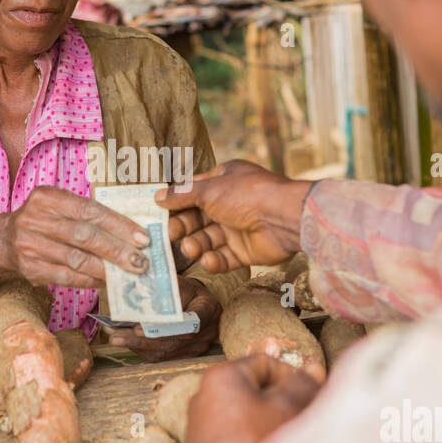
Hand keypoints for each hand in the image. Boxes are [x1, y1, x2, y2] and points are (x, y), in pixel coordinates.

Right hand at [0, 186, 151, 288]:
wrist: (4, 239)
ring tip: (128, 273)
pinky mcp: (29, 268)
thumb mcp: (58, 206)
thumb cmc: (44, 221)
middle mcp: (35, 219)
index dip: (119, 225)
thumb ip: (87, 213)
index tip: (143, 238)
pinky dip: (89, 280)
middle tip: (140, 261)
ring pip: (76, 259)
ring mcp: (29, 245)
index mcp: (46, 197)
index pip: (89, 210)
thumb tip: (129, 233)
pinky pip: (65, 276)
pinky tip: (106, 281)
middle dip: (116, 250)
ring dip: (106, 268)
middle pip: (83, 235)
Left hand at [106, 277, 221, 361]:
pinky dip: (141, 349)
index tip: (140, 328)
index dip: (166, 327)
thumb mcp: (176, 282)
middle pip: (174, 339)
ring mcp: (198, 346)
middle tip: (116, 334)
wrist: (194, 301)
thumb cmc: (184, 289)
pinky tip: (124, 341)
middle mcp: (208, 330)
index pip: (193, 319)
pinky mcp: (185, 355)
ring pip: (165, 351)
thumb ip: (160, 288)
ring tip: (114, 337)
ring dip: (136, 345)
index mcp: (209, 307)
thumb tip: (132, 296)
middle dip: (141, 338)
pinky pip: (162, 356)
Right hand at [157, 160, 313, 271]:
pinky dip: (214, 260)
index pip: (192, 193)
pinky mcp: (245, 251)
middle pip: (198, 218)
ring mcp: (238, 228)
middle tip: (169, 235)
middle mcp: (230, 204)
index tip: (157, 214)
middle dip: (183, 227)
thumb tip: (158, 196)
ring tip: (191, 249)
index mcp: (223, 181)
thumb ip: (182, 195)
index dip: (175, 203)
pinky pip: (224, 258)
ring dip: (197, 245)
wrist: (284, 218)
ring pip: (209, 240)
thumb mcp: (209, 190)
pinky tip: (208, 260)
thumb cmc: (247, 195)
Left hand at [180, 353, 321, 442]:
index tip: (309, 396)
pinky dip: (255, 438)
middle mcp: (205, 394)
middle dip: (284, 401)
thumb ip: (301, 385)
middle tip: (306, 417)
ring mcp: (201, 423)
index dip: (292, 376)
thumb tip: (313, 369)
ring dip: (272, 421)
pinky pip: (235, 433)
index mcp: (221, 376)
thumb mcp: (286, 410)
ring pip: (246, 412)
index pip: (266, 363)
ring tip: (291, 439)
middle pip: (255, 388)